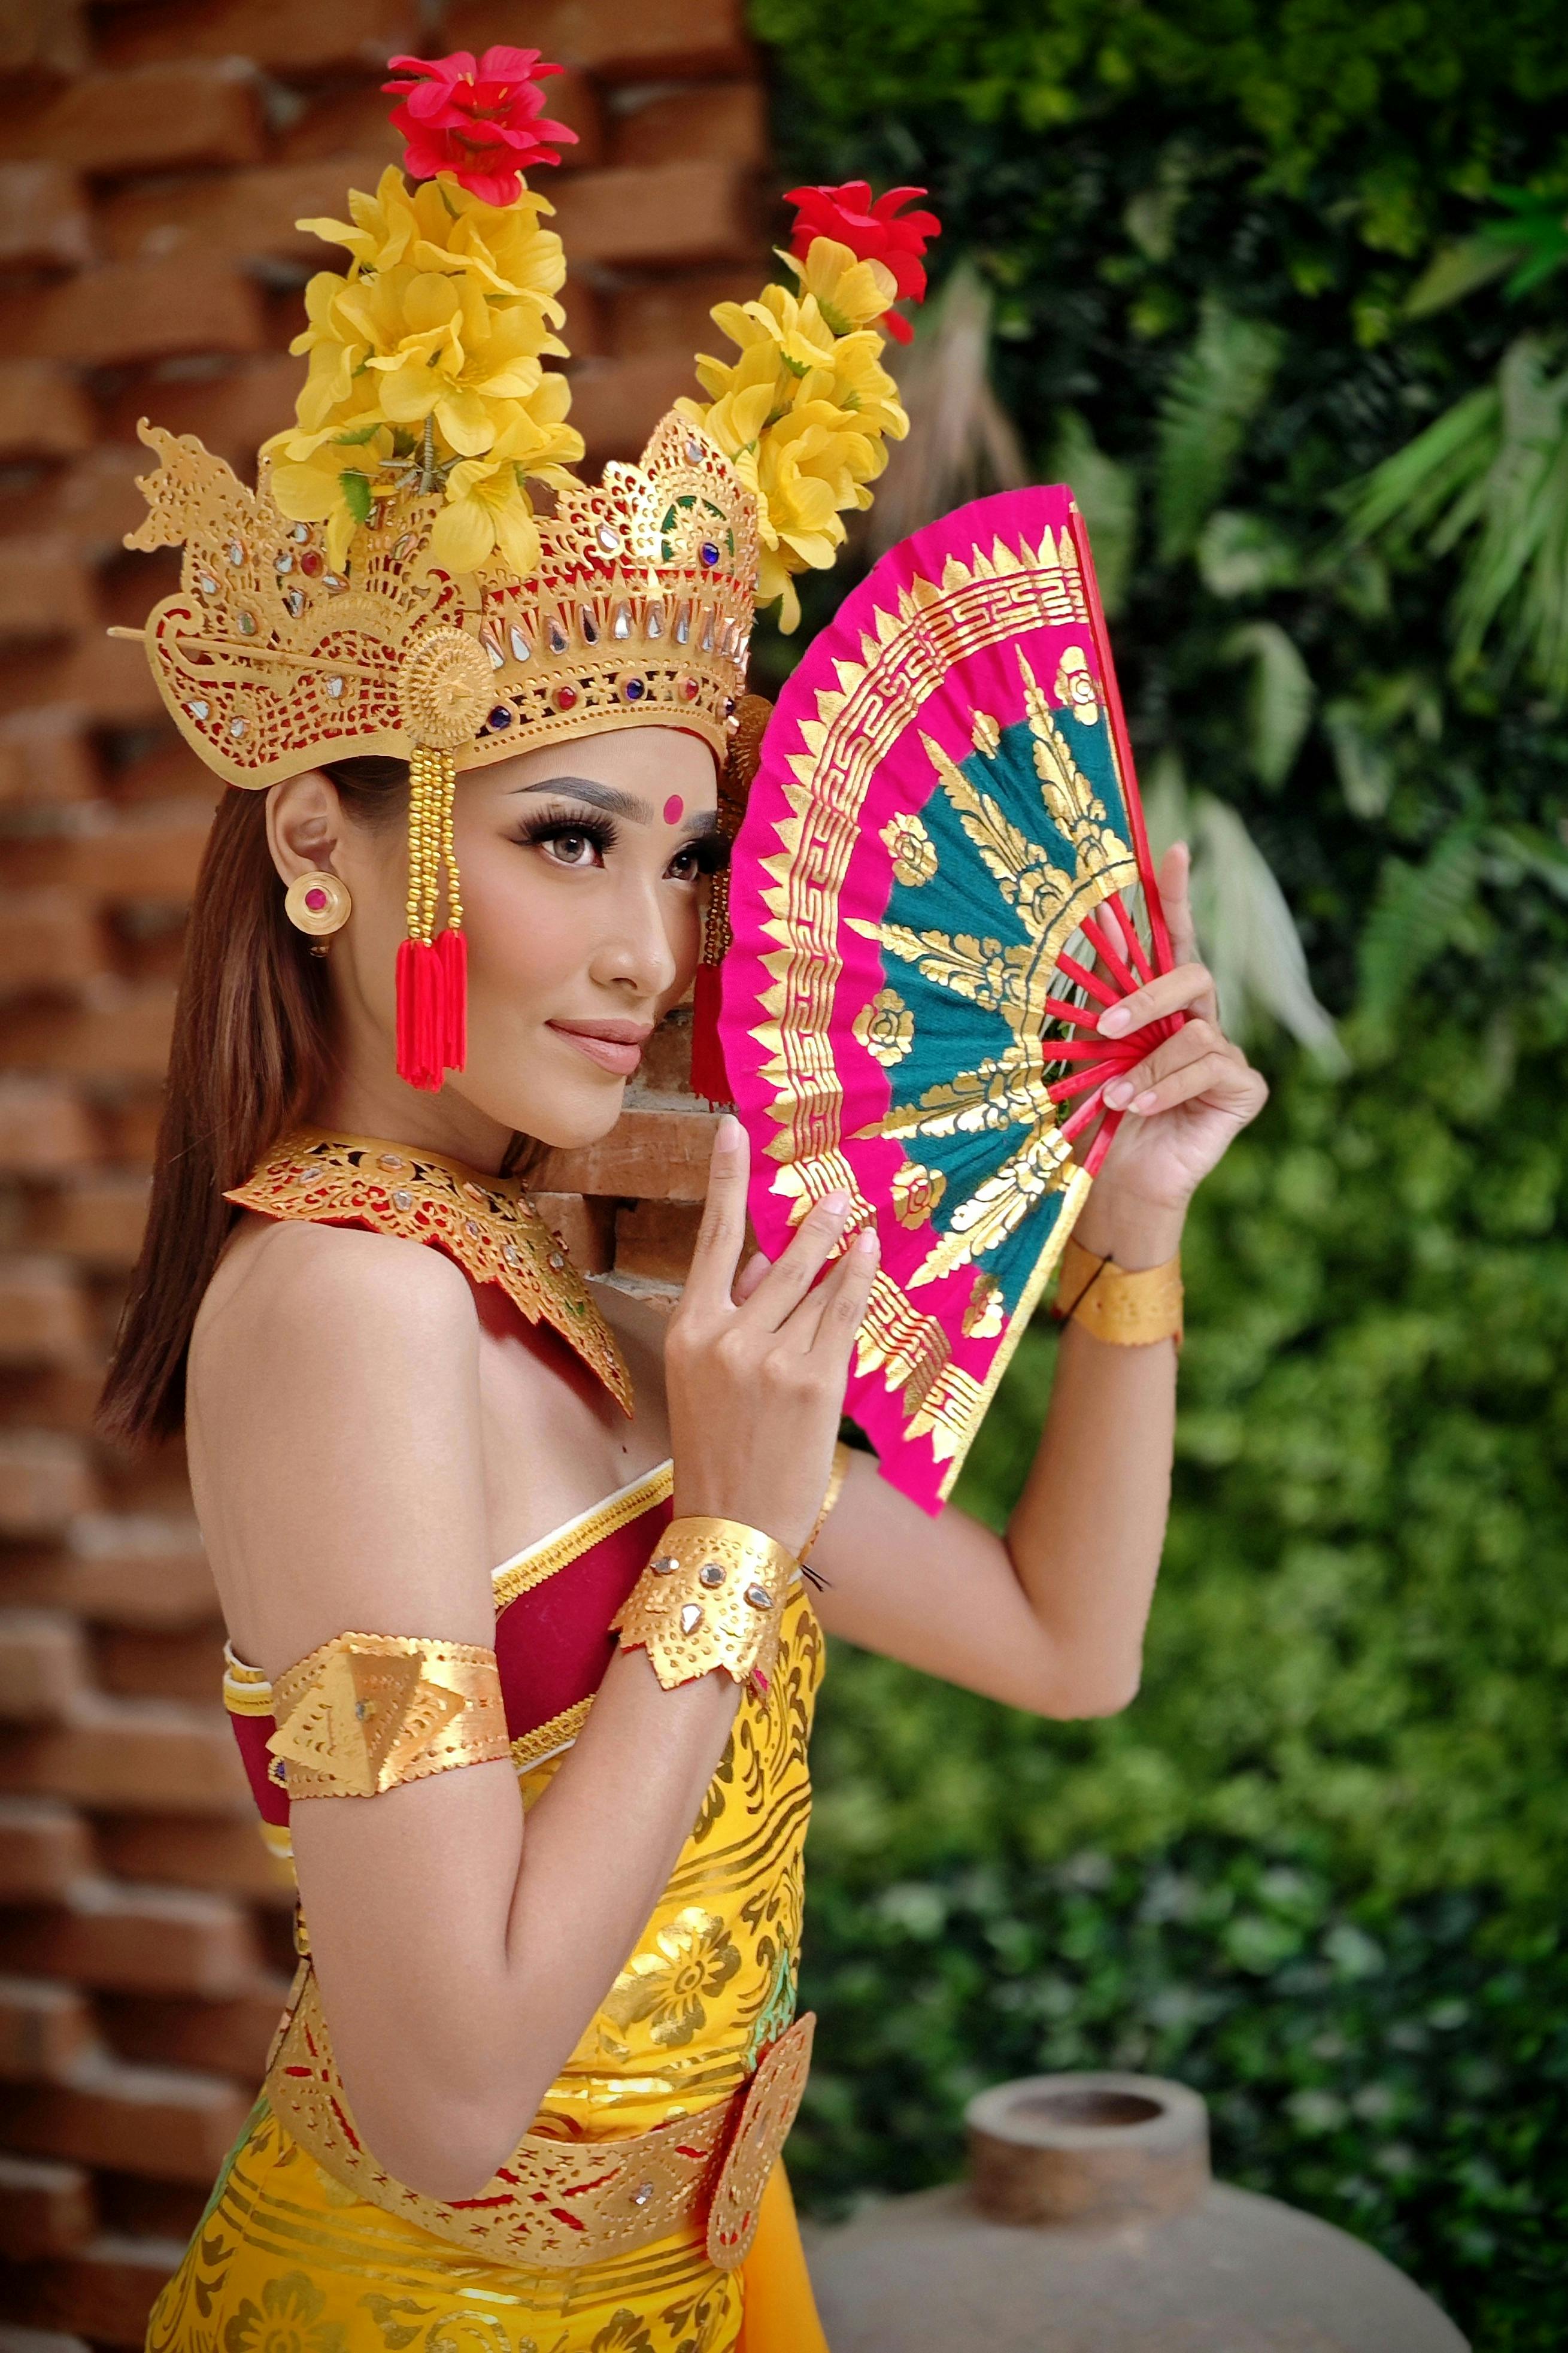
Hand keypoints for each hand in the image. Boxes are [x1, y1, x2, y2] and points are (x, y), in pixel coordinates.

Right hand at [665, 1115, 879, 1556]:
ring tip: (853, 1210)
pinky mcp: (813, 1380)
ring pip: (813, 1284)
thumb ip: (735, 1314)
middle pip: (776, 1258)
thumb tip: (764, 1262)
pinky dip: (858, 1278)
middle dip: (808, 1220)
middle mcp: (726, 1337)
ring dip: (837, 1244)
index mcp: (690, 1331)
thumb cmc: (721, 1453)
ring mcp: (770, 1358)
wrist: (732, 1526)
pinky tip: (869, 1251)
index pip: (712, 1239)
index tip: (734, 1130)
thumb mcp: (707, 1381)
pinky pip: (842, 1314)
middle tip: (833, 1188)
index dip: (726, 1180)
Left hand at [1080, 844, 1267, 1255]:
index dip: (1176, 894)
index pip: (1176, 937)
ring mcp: (1226, 1054)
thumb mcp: (1093, 1050)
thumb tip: (1083, 930)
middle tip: (1106, 1025)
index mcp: (1164, 1004)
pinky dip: (1169, 1086)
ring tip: (1117, 1094)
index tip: (1172, 850)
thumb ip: (1100, 1001)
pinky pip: (1214, 1069)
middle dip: (1149, 994)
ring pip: (1198, 1031)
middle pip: (1193, 974)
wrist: (1119, 1179)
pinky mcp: (1243, 1090)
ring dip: (1149, 1064)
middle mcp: (1201, 1020)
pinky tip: (1141, 1106)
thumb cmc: (1102, 1114)